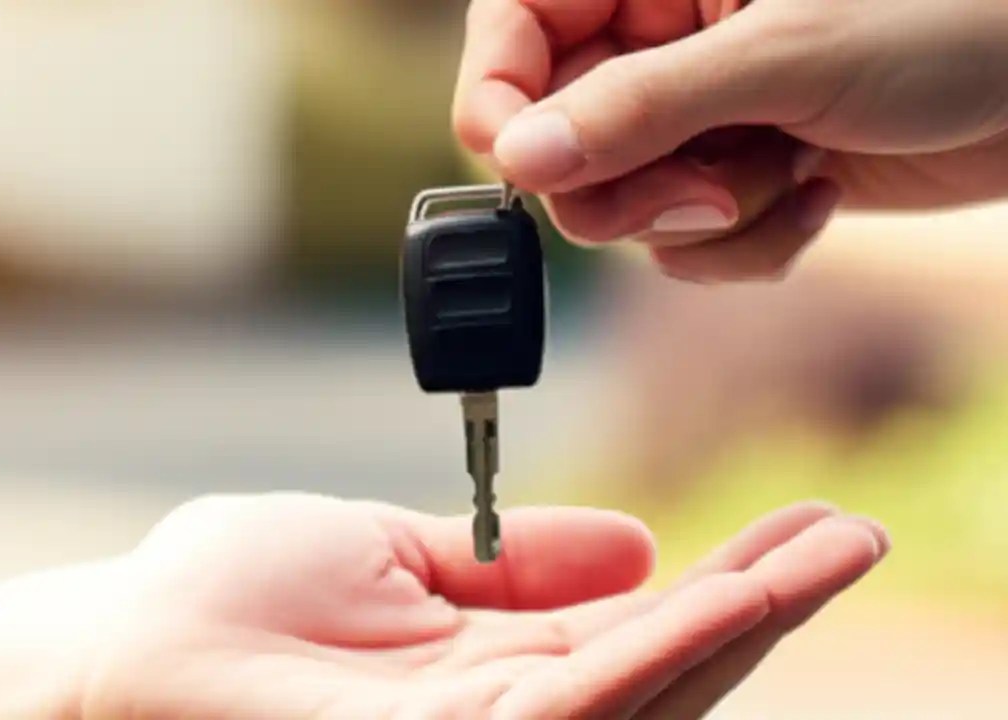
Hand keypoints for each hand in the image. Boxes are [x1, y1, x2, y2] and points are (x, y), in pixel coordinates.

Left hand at [78, 494, 887, 717]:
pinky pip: (558, 714)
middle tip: (848, 538)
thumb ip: (511, 563)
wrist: (119, 649)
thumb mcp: (395, 557)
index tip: (798, 525)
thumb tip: (634, 541)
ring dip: (729, 632)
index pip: (635, 631)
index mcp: (493, 669)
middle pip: (658, 674)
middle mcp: (499, 719)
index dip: (723, 584)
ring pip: (632, 701)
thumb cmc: (234, 601)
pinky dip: (645, 662)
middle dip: (758, 609)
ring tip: (812, 563)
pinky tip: (711, 602)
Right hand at [452, 0, 1007, 281]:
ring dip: (703, 216)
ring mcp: (694, 110)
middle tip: (704, 192)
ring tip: (790, 175)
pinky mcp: (733, 170)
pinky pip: (682, 238)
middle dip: (627, 185)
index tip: (522, 165)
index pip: (512, 28)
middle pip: (557, 135)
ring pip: (619, 201)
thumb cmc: (955, 20)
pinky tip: (816, 197)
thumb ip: (642, 107)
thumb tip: (522, 157)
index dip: (497, 99)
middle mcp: (660, 38)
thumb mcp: (786, 57)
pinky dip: (747, 241)